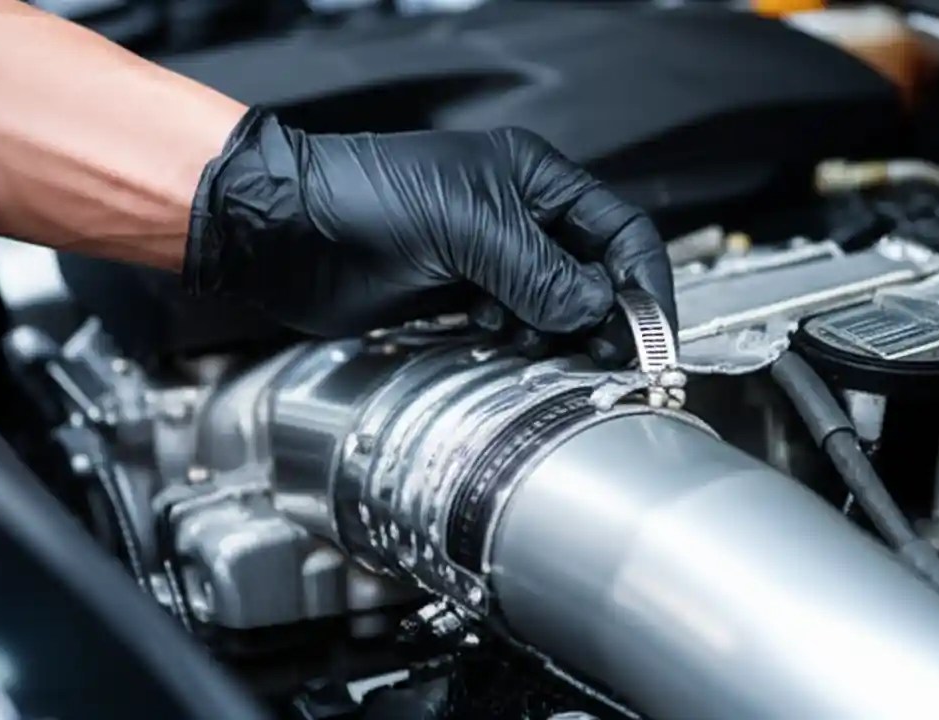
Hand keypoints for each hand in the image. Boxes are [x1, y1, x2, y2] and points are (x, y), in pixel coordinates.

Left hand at [185, 108, 674, 360]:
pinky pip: (513, 328)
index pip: (620, 231)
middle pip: (593, 276)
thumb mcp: (467, 226)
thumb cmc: (363, 198)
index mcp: (534, 180)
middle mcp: (519, 219)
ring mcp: (488, 260)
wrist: (286, 231)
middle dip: (605, 317)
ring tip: (546, 349)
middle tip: (607, 359)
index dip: (643, 284)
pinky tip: (494, 338)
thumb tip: (596, 307)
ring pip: (555, 308)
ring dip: (558, 334)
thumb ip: (539, 272)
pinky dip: (518, 342)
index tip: (652, 335)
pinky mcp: (458, 297)